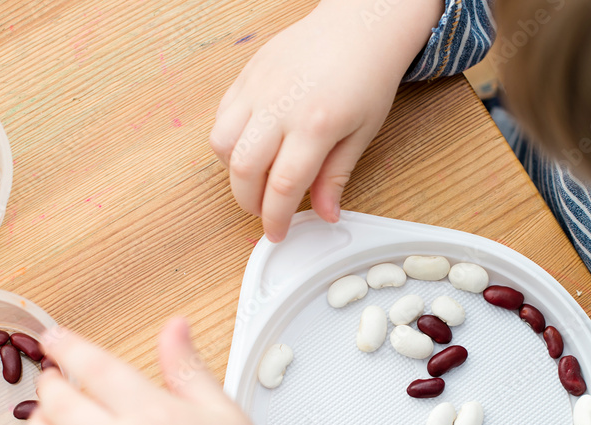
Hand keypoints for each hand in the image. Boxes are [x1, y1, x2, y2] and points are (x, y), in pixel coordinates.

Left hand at [23, 319, 346, 424]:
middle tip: (55, 380)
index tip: (55, 339)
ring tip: (50, 420)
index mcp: (154, 416)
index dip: (67, 348)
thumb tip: (173, 325)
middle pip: (58, 406)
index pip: (93, 368)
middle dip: (50, 385)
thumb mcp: (220, 409)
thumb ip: (186, 366)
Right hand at [210, 0, 442, 241]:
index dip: (276, 218)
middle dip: (249, 202)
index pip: (283, 186)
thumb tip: (324, 214)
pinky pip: (223, 116)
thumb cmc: (367, 74)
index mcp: (316, 124)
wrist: (360, 25)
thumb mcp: (362, 133)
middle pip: (245, 170)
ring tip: (256, 177)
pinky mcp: (248, 73)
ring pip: (223, 143)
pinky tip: (251, 146)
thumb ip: (336, 176)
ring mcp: (259, 87)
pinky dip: (229, 141)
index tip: (276, 232)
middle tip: (264, 211)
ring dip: (234, 171)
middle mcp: (281, 105)